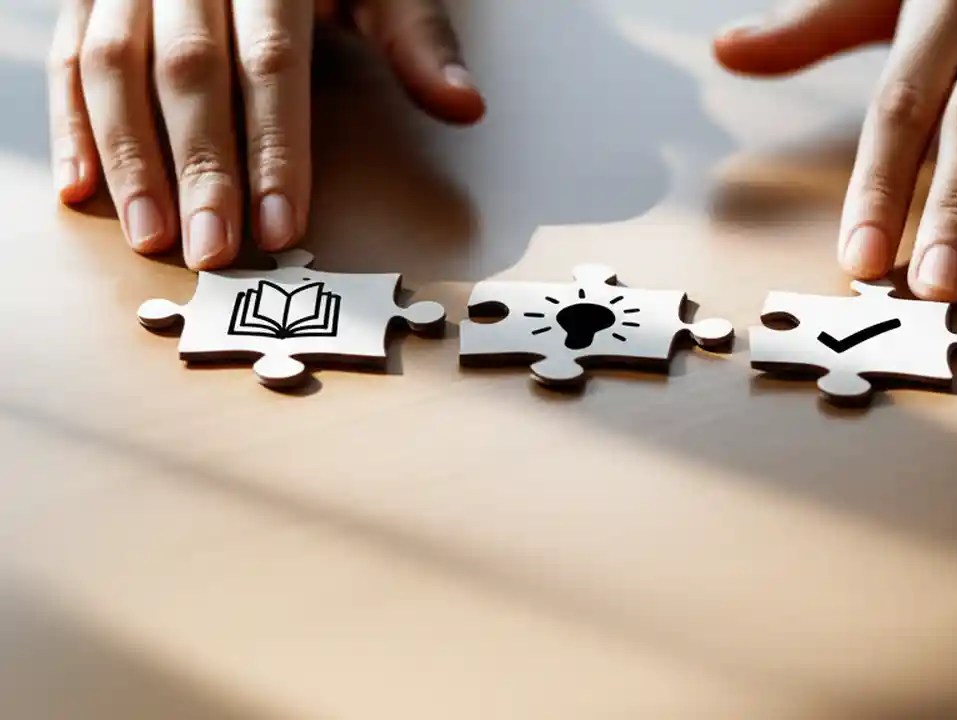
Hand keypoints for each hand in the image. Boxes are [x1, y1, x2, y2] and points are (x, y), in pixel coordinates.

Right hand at [48, 0, 483, 268]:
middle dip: (201, 169)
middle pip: (189, 72)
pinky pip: (70, 56)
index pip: (270, 63)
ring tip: (154, 236)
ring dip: (130, 158)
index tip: (280, 224)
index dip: (274, 148)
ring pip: (115, 65)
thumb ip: (417, 41)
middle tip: (212, 251)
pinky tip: (86, 189)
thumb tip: (464, 106)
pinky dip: (72, 123)